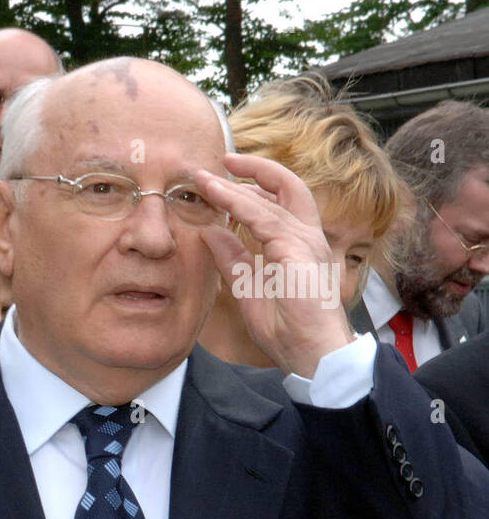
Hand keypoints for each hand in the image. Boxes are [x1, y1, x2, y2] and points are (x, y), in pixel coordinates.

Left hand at [194, 153, 354, 378]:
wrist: (312, 356)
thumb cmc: (288, 330)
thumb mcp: (249, 288)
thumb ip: (232, 260)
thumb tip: (211, 233)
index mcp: (300, 245)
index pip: (280, 203)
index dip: (253, 187)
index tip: (223, 180)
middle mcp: (309, 238)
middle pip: (287, 187)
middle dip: (255, 170)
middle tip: (220, 161)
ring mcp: (308, 243)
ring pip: (271, 200)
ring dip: (235, 187)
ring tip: (206, 179)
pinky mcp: (300, 252)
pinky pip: (266, 219)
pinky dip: (240, 205)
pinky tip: (218, 198)